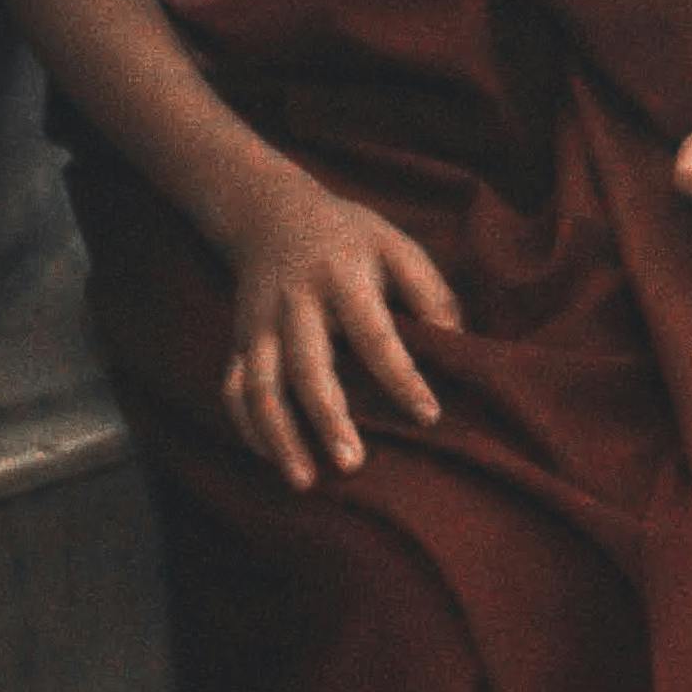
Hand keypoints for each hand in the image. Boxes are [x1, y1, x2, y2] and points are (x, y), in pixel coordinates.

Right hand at [210, 164, 458, 488]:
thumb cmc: (348, 236)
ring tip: (304, 481)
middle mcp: (295, 304)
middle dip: (326, 417)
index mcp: (342, 277)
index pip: (375, 335)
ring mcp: (260, 325)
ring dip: (279, 436)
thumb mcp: (396, 244)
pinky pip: (234, 390)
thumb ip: (430, 291)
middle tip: (352, 463)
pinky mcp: (240, 340)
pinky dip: (248, 428)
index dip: (401, 377)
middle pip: (306, 366)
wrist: (269, 211)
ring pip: (260, 387)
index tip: (429, 416)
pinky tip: (271, 459)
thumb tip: (457, 344)